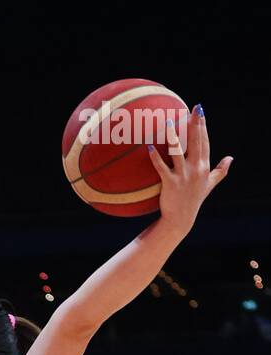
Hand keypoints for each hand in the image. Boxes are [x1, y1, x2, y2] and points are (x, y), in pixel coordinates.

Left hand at [148, 106, 231, 232]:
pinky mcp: (170, 184)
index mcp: (204, 167)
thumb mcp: (209, 185)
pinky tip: (149, 147)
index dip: (203, 126)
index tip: (200, 111)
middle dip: (195, 124)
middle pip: (196, 142)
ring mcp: (183, 176)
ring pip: (178, 153)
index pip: (205, 142)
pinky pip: (162, 168)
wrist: (180, 220)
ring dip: (173, 137)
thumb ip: (220, 171)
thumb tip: (231, 158)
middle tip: (194, 108)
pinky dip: (156, 158)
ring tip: (168, 122)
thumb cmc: (194, 200)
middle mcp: (195, 169)